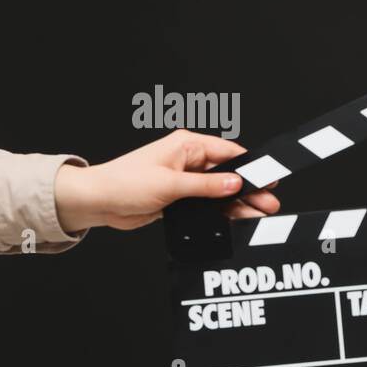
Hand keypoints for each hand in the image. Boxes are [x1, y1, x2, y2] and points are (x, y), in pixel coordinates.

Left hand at [53, 128, 279, 231]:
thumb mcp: (170, 184)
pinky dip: (222, 212)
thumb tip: (235, 183)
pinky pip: (209, 204)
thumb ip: (206, 186)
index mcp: (187, 145)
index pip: (229, 152)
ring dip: (238, 204)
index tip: (269, 178)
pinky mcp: (181, 197)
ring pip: (221, 191)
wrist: (97, 202)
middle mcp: (188, 160)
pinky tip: (236, 220)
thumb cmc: (123, 183)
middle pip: (229, 174)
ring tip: (258, 216)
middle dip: (249, 189)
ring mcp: (185, 179)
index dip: (251, 166)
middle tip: (269, 203)